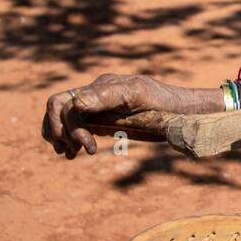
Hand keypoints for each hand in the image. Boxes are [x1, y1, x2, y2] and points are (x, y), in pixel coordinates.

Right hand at [41, 74, 182, 158]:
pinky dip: (68, 138)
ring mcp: (99, 108)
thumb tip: (76, 103)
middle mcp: (95, 95)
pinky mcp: (105, 120)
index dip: (70, 127)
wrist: (182, 111)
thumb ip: (108, 96)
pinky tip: (74, 153)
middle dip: (60, 131)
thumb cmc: (164, 102)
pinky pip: (77, 126)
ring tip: (69, 153)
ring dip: (58, 135)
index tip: (88, 148)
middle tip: (74, 151)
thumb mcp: (139, 95)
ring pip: (63, 117)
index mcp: (100, 87)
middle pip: (58, 109)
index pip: (65, 104)